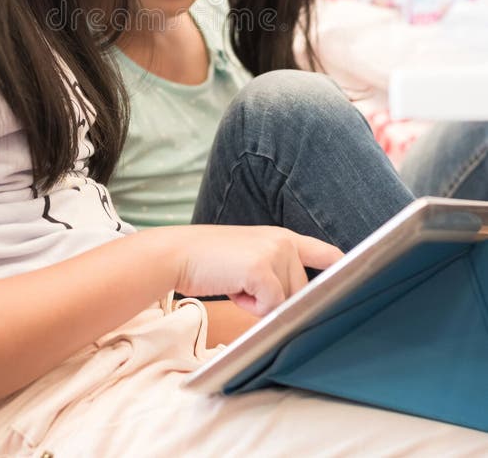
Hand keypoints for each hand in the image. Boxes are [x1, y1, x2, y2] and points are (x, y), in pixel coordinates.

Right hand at [173, 225, 342, 316]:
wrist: (180, 253)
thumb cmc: (212, 262)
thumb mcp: (250, 261)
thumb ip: (276, 274)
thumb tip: (297, 306)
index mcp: (282, 237)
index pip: (324, 252)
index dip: (342, 266)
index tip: (364, 274)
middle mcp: (284, 241)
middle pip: (302, 292)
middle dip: (276, 300)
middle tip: (243, 284)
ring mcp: (275, 253)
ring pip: (286, 302)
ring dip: (261, 305)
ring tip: (236, 283)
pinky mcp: (263, 270)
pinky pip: (270, 307)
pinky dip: (250, 307)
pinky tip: (233, 287)